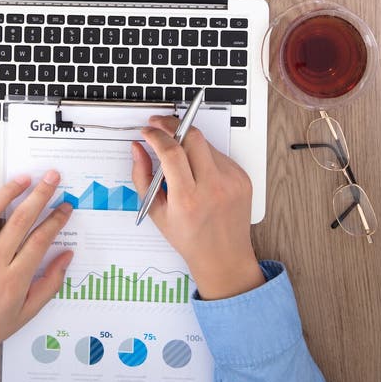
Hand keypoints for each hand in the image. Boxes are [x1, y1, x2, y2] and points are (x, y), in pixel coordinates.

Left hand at [0, 171, 72, 358]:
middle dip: (40, 195)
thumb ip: (50, 284)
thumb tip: (66, 256)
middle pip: (20, 220)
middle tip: (52, 178)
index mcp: (12, 282)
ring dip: (9, 191)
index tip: (65, 207)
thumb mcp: (26, 314)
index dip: (56, 220)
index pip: (40, 241)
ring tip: (24, 179)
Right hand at [131, 115, 264, 300]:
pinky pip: (218, 155)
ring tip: (178, 155)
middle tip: (159, 124)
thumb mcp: (156, 212)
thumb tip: (137, 148)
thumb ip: (142, 176)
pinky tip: (198, 171)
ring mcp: (232, 181)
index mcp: (188, 199)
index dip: (156, 135)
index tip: (147, 130)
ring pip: (205, 143)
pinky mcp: (242, 178)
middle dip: (172, 124)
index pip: (171, 152)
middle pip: (192, 136)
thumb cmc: (189, 238)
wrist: (224, 257)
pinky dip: (203, 155)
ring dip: (187, 141)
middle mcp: (213, 187)